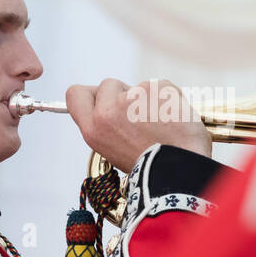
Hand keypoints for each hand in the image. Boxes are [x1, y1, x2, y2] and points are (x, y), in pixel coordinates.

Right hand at [65, 79, 212, 172]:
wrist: (180, 171)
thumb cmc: (152, 164)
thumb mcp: (116, 149)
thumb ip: (107, 124)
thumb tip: (110, 100)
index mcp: (93, 130)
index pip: (75, 94)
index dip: (90, 92)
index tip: (103, 97)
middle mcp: (106, 113)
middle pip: (108, 84)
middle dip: (125, 94)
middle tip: (141, 117)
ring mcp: (129, 99)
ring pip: (138, 86)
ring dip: (150, 99)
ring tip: (162, 125)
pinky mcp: (153, 90)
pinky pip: (161, 86)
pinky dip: (170, 98)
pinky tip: (175, 118)